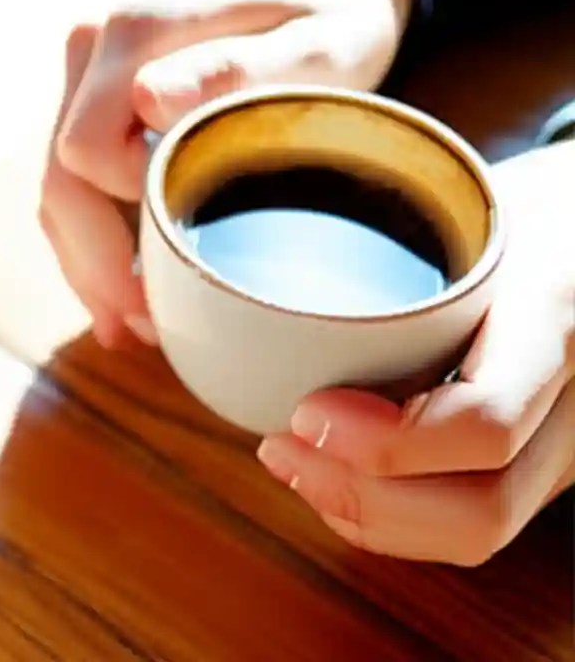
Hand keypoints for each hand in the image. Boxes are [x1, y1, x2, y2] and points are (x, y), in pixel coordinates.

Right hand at [40, 0, 413, 346]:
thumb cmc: (332, 18)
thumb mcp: (317, 41)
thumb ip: (238, 68)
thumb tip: (147, 101)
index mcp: (138, 29)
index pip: (86, 151)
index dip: (127, 218)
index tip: (191, 253)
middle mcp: (94, 49)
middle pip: (60, 181)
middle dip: (97, 265)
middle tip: (149, 328)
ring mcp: (86, 81)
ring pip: (57, 194)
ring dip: (89, 266)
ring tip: (136, 328)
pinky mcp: (92, 110)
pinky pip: (72, 190)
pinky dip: (91, 248)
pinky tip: (119, 300)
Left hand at [257, 143, 574, 565]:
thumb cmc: (503, 202)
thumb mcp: (458, 192)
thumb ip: (369, 216)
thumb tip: (187, 219)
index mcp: (551, 314)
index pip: (486, 422)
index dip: (387, 444)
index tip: (303, 411)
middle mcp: (573, 395)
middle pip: (481, 506)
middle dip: (360, 495)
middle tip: (277, 446)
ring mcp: (565, 440)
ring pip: (477, 530)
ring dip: (369, 516)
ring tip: (292, 463)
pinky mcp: (541, 461)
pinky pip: (475, 522)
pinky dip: (393, 518)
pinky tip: (333, 479)